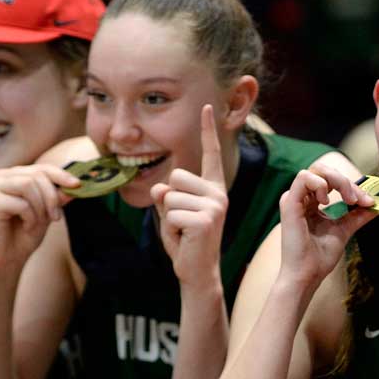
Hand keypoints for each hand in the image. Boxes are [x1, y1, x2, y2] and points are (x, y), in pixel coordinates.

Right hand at [0, 163, 79, 270]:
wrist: (6, 258)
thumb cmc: (25, 234)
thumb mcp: (48, 212)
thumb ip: (58, 197)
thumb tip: (77, 183)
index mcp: (15, 175)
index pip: (43, 168)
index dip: (62, 175)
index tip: (78, 184)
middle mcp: (2, 176)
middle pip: (38, 175)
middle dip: (52, 198)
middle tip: (55, 218)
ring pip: (29, 185)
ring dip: (41, 208)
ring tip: (37, 223)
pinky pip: (21, 203)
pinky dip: (30, 218)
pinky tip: (26, 227)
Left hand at [151, 105, 228, 288]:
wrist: (196, 271)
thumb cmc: (184, 241)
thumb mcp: (170, 212)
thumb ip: (164, 194)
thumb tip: (160, 188)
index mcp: (212, 188)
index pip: (210, 154)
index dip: (207, 130)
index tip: (207, 106)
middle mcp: (218, 193)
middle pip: (175, 176)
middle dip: (168, 200)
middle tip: (182, 222)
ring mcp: (215, 205)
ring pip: (170, 196)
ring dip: (168, 217)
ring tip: (183, 231)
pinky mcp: (206, 219)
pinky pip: (171, 213)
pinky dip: (170, 229)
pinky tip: (185, 239)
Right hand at [277, 164, 377, 290]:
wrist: (308, 274)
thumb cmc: (320, 256)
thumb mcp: (344, 230)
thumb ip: (357, 216)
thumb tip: (376, 205)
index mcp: (312, 203)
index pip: (333, 181)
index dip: (353, 187)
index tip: (369, 201)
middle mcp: (302, 198)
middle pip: (324, 171)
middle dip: (346, 181)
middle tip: (356, 199)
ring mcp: (294, 199)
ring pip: (316, 170)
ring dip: (337, 181)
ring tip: (346, 200)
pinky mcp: (289, 203)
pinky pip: (303, 178)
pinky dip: (320, 184)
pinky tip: (326, 201)